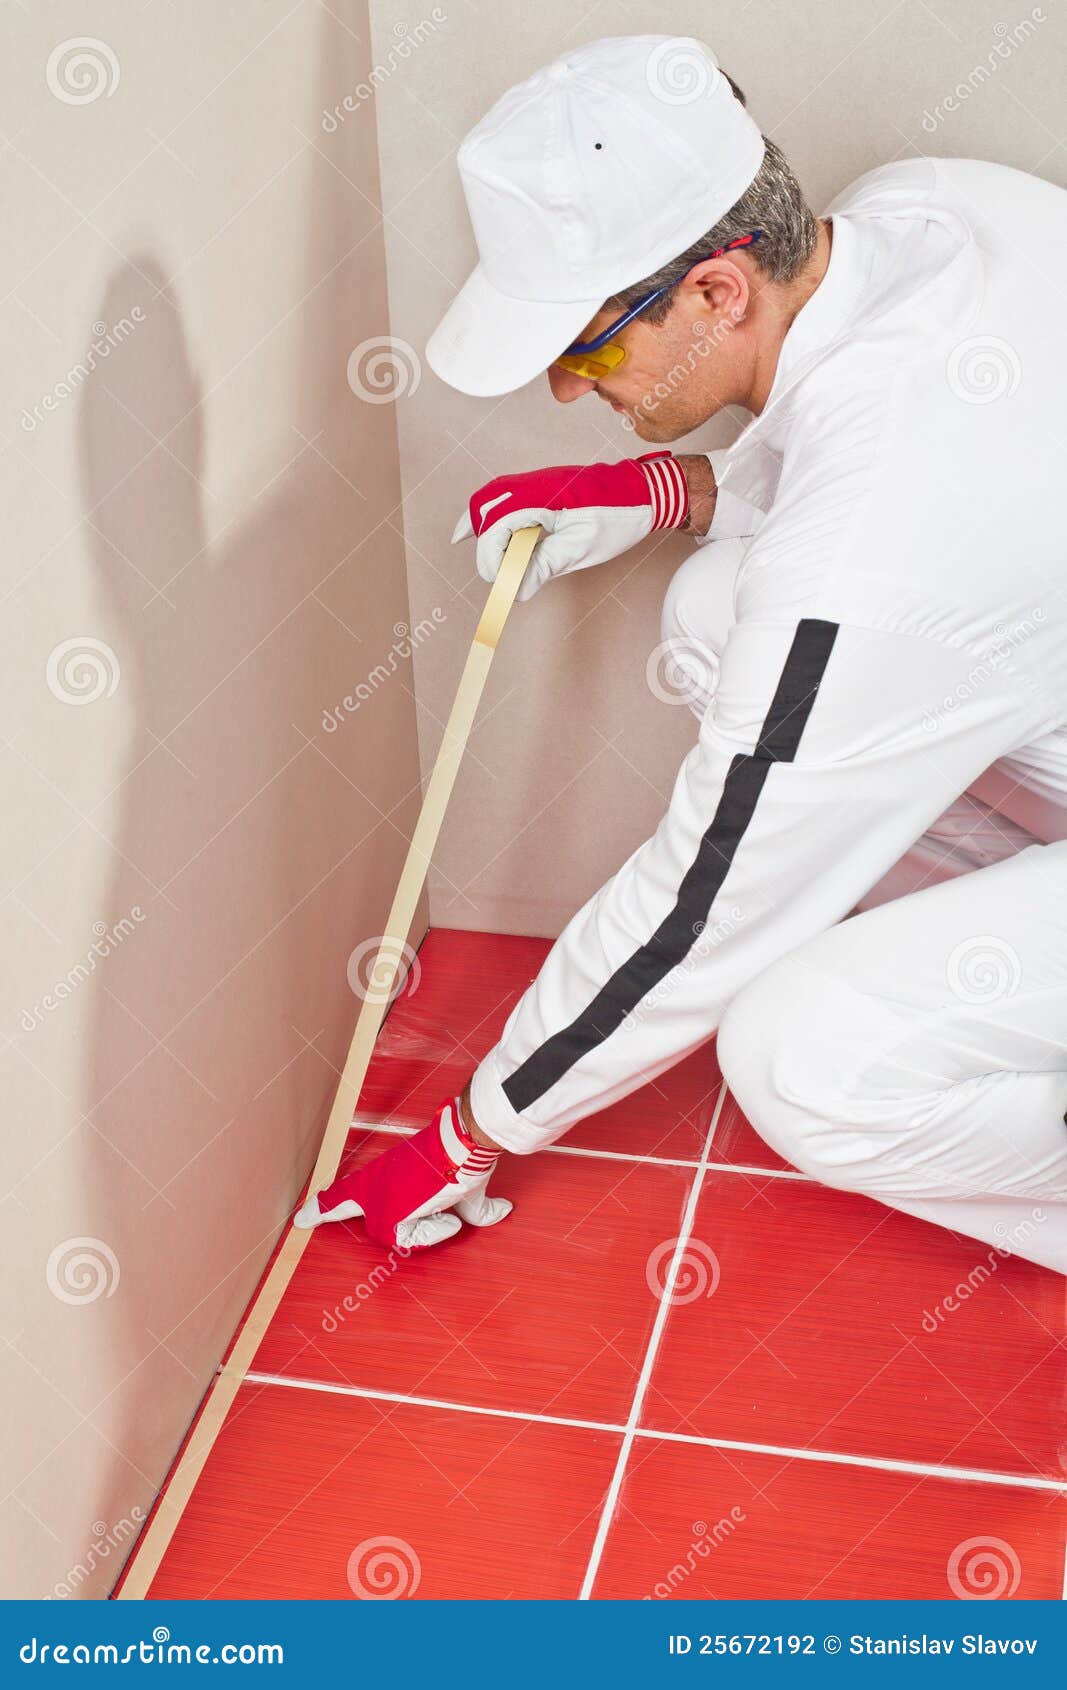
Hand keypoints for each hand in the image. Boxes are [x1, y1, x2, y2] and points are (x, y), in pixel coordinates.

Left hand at [294, 1096, 510, 1249]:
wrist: (464, 1143)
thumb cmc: (462, 1158)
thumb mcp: (466, 1189)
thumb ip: (474, 1208)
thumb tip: (503, 1212)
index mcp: (387, 1174)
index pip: (347, 1192)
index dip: (325, 1206)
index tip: (301, 1218)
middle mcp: (376, 1185)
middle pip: (353, 1209)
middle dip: (328, 1212)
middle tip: (302, 1219)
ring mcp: (380, 1199)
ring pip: (391, 1232)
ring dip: (423, 1229)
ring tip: (444, 1209)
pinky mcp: (389, 1214)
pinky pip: (407, 1239)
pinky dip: (432, 1233)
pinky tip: (448, 1217)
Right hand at [452, 454, 689, 601]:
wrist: (644, 491)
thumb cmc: (619, 516)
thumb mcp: (582, 548)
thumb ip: (544, 566)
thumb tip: (517, 591)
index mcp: (542, 496)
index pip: (496, 525)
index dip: (491, 557)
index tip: (503, 583)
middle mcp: (533, 483)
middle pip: (486, 509)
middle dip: (485, 544)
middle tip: (495, 575)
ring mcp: (535, 483)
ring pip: (490, 500)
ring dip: (483, 530)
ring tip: (483, 559)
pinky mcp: (540, 488)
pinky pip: (503, 497)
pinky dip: (489, 516)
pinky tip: (478, 532)